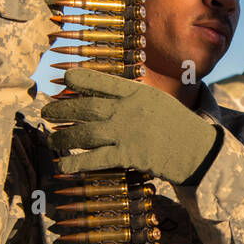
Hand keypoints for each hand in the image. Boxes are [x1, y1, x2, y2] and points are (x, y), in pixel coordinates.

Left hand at [43, 70, 217, 183]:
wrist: (197, 149)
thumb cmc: (177, 125)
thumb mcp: (157, 101)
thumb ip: (132, 97)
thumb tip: (106, 96)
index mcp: (136, 92)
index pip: (100, 81)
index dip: (78, 79)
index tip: (64, 80)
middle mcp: (127, 109)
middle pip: (85, 107)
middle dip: (61, 109)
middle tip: (47, 111)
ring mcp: (126, 132)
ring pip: (84, 133)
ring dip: (63, 136)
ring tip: (52, 139)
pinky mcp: (127, 154)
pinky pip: (94, 158)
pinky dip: (76, 161)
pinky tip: (62, 164)